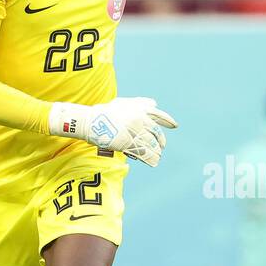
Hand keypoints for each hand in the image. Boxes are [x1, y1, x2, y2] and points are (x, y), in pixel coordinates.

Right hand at [48, 97, 178, 166]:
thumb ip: (140, 103)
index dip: (168, 121)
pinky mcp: (127, 143)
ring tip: (158, 156)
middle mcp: (138, 119)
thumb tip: (154, 103)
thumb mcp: (124, 103)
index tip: (175, 126)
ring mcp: (133, 131)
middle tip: (162, 146)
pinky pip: (143, 152)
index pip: (158, 115)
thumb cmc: (106, 113)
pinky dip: (150, 158)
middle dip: (160, 140)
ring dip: (156, 151)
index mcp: (139, 109)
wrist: (90, 121)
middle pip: (155, 132)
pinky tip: (154, 162)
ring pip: (151, 144)